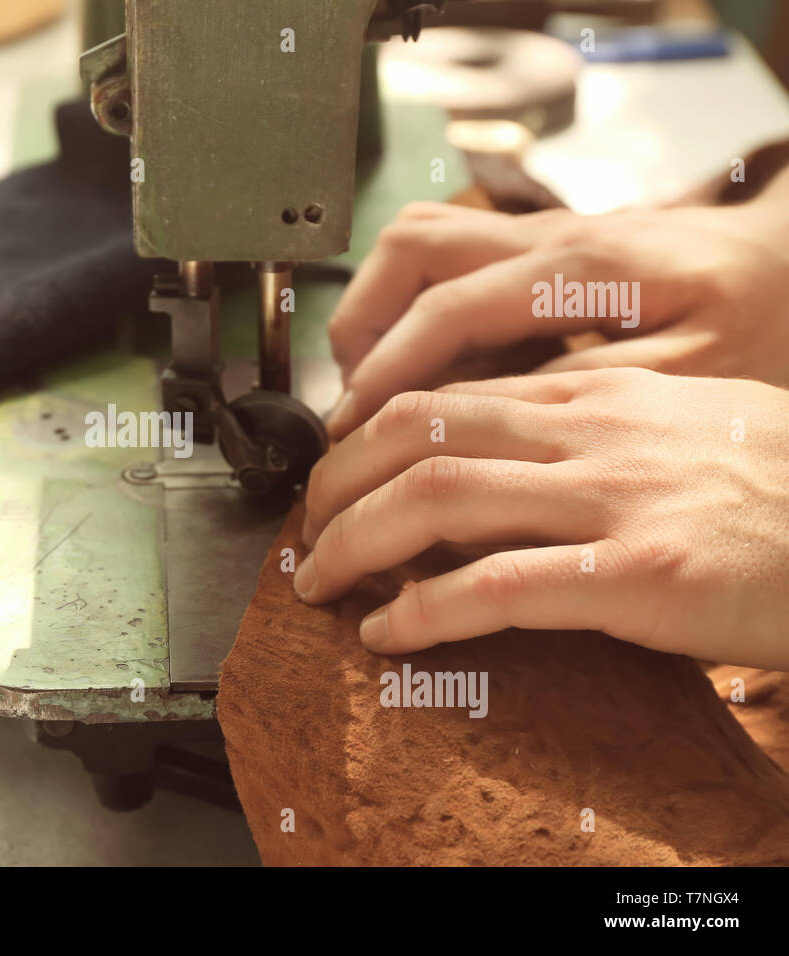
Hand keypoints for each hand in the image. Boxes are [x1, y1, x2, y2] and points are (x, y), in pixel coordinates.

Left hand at [296, 368, 788, 669]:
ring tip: (320, 581)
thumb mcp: (666, 427)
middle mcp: (587, 428)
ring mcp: (611, 497)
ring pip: (434, 498)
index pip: (441, 398)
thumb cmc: (773, 485)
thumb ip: (575, 433)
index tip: (333, 480)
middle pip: (414, 432)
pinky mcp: (637, 571)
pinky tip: (390, 634)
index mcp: (590, 393)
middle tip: (305, 528)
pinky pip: (495, 587)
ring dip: (354, 542)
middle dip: (335, 483)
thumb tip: (490, 462)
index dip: (365, 439)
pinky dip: (423, 612)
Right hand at [326, 186, 788, 440]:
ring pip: (420, 244)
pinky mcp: (544, 253)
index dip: (385, 372)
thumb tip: (486, 428)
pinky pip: (452, 265)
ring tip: (378, 387)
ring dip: (382, 310)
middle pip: (408, 249)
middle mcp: (549, 238)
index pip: (443, 309)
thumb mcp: (695, 373)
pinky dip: (418, 314)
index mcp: (579, 268)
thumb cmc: (765, 316)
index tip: (350, 428)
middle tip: (353, 402)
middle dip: (361, 324)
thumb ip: (588, 396)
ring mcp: (542, 237)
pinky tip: (434, 373)